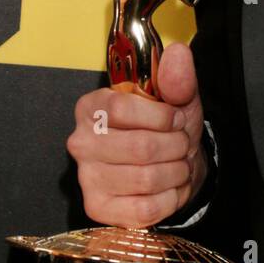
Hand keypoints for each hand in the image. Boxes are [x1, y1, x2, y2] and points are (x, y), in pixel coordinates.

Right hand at [66, 41, 207, 225]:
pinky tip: (168, 186)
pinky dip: (170, 197)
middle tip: (182, 144)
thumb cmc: (166, 128)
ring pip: (146, 179)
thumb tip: (177, 54)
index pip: (122, 109)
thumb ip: (177, 77)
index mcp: (93, 106)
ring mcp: (87, 178)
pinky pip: (146, 209)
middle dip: (176, 146)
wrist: (173, 164)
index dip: (161, 116)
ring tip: (178, 163)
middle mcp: (81, 141)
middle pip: (140, 148)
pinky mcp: (98, 208)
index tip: (176, 118)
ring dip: (176, 171)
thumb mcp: (177, 98)